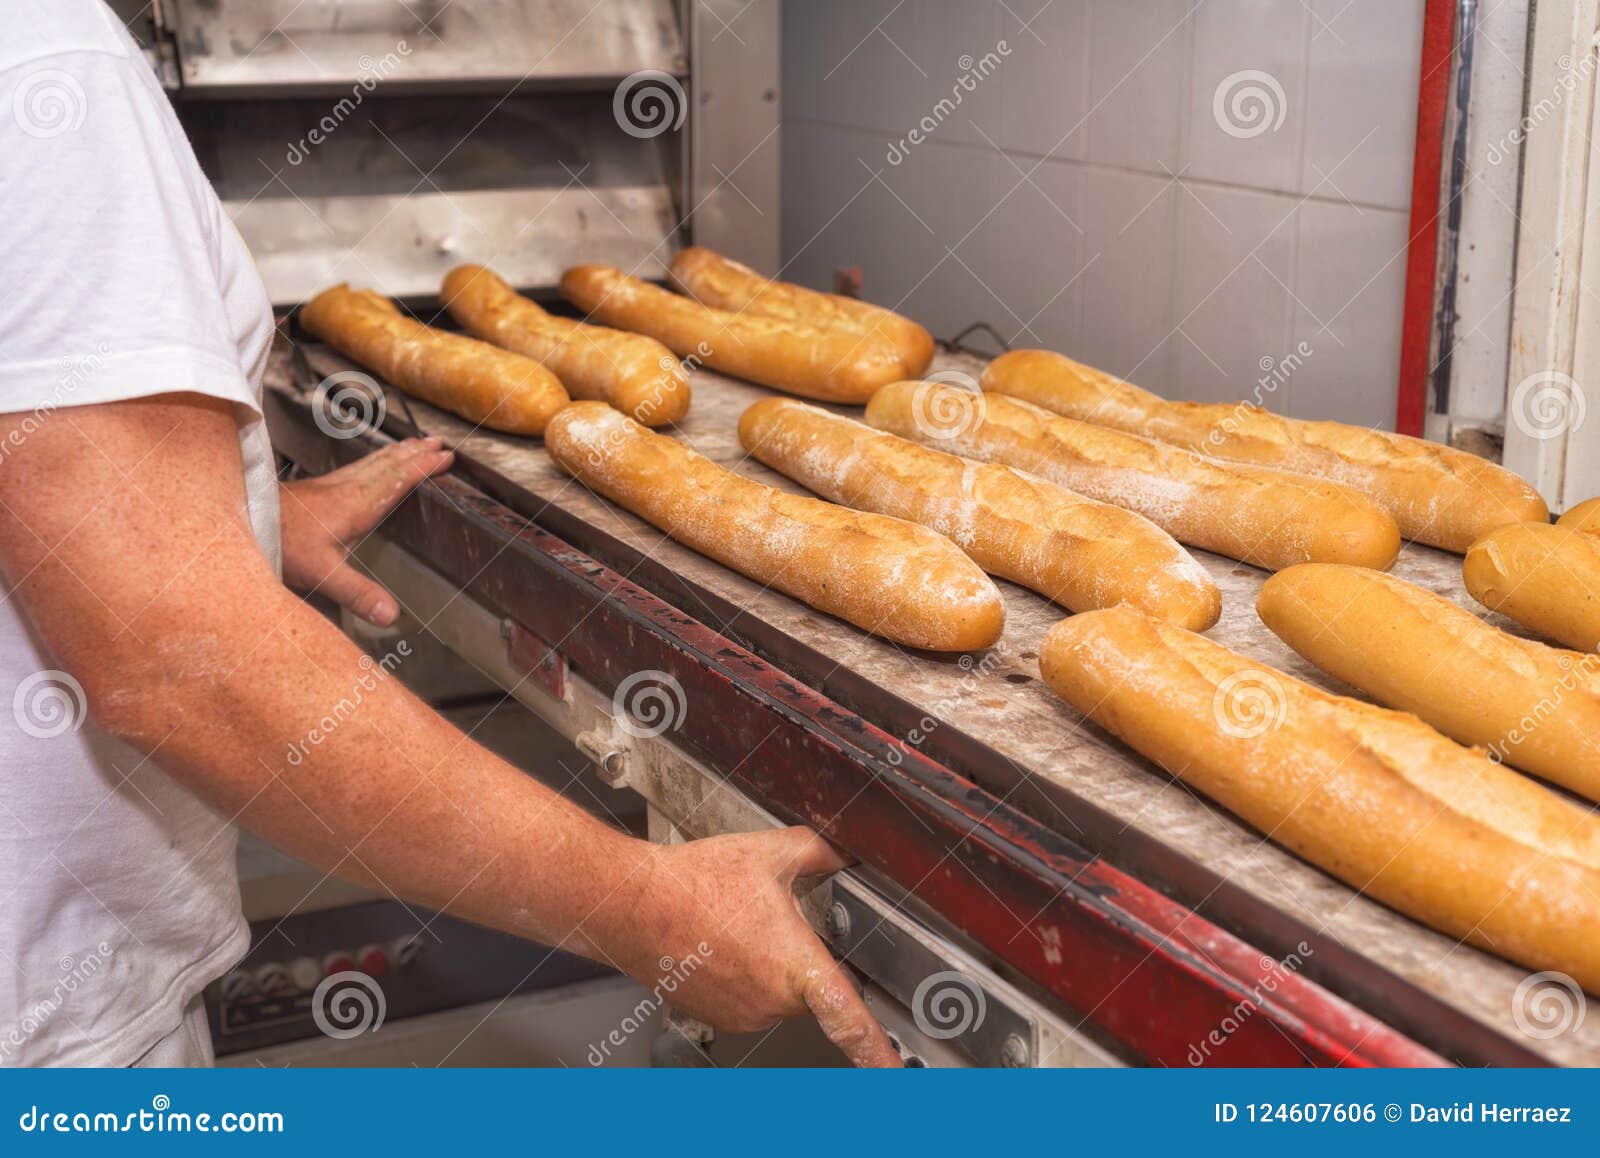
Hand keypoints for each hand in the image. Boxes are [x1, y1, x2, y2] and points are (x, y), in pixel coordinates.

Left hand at [279, 437, 453, 626]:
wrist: (241, 522)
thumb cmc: (279, 544)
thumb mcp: (322, 574)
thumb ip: (357, 592)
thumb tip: (391, 614)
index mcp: (355, 506)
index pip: (397, 480)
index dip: (422, 468)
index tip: (445, 458)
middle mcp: (345, 490)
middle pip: (387, 465)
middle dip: (414, 453)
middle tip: (437, 443)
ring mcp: (329, 487)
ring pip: (371, 463)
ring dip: (396, 453)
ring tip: (413, 445)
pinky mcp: (316, 489)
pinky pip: (355, 468)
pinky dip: (373, 461)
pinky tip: (369, 466)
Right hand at [600, 826, 902, 1067]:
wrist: (633, 905)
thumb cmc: (692, 885)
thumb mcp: (770, 852)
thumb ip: (820, 851)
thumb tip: (848, 850)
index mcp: (795, 967)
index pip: (850, 1019)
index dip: (879, 1051)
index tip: (898, 1074)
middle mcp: (771, 1001)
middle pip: (814, 989)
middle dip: (807, 959)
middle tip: (776, 920)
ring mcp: (743, 1014)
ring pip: (780, 993)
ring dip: (771, 966)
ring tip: (739, 926)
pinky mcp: (718, 1016)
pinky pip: (749, 999)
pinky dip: (744, 974)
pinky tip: (723, 941)